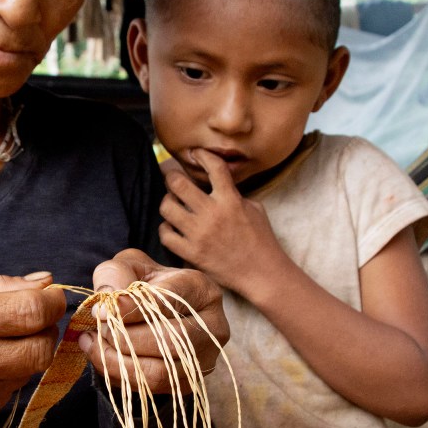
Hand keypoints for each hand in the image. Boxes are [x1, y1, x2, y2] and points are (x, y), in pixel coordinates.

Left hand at [81, 248, 228, 392]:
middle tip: (98, 328)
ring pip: (159, 371)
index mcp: (201, 289)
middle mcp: (213, 326)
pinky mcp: (188, 382)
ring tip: (94, 343)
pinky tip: (102, 355)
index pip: (170, 300)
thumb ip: (115, 274)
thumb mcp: (128, 265)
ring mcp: (204, 358)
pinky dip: (119, 374)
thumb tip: (106, 304)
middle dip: (124, 338)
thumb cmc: (141, 283)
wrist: (151, 309)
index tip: (102, 310)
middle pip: (169, 341)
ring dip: (117, 361)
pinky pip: (150, 387)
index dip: (132, 307)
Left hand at [158, 149, 289, 294]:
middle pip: (178, 183)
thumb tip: (214, 184)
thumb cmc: (261, 239)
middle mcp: (212, 214)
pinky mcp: (191, 254)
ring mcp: (199, 234)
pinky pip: (166, 235)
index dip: (202, 155)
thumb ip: (233, 193)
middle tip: (170, 175)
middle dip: (171, 175)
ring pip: (167, 207)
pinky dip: (165, 228)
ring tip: (172, 202)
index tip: (196, 154)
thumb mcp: (254, 208)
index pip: (213, 166)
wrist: (262, 273)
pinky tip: (171, 227)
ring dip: (167, 201)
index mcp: (230, 199)